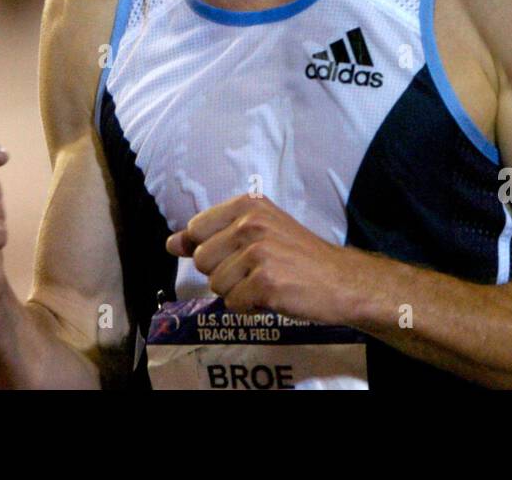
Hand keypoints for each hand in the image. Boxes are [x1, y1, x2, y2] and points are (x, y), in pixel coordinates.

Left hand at [166, 194, 362, 323]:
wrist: (340, 279)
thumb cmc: (298, 256)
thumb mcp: (256, 232)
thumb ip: (210, 235)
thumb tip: (171, 244)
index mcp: (247, 205)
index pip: (196, 229)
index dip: (211, 249)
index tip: (236, 253)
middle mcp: (250, 222)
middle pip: (202, 260)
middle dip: (223, 273)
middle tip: (256, 270)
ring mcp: (258, 252)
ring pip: (215, 284)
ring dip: (237, 292)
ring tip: (266, 282)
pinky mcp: (265, 282)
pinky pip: (233, 304)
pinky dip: (250, 307)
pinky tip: (272, 296)